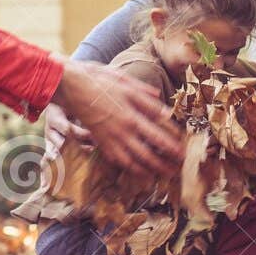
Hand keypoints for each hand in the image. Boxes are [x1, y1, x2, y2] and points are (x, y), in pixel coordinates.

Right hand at [49, 59, 181, 176]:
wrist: (72, 87)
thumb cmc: (100, 81)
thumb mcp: (126, 82)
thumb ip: (146, 96)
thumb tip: (163, 105)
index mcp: (132, 114)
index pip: (159, 133)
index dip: (173, 144)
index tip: (183, 150)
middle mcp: (123, 130)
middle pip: (150, 152)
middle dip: (166, 162)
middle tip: (178, 168)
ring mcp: (111, 138)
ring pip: (135, 160)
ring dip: (151, 169)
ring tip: (164, 174)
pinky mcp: (101, 142)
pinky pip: (118, 160)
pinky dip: (131, 168)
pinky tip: (140, 171)